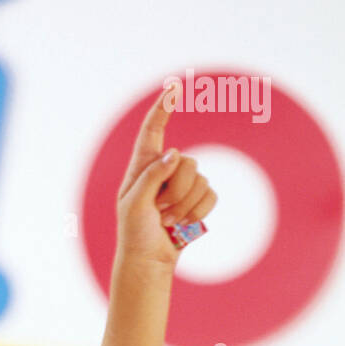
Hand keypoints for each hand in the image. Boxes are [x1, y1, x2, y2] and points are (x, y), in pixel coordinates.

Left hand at [115, 86, 217, 266]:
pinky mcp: (198, 200)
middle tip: (159, 211)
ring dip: (184, 206)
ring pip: (200, 180)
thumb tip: (175, 154)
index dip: (164, 107)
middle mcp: (164, 170)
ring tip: (167, 220)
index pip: (154, 129)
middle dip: (176, 191)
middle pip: (187, 162)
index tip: (174, 86)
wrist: (149, 260)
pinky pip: (211, 195)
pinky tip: (182, 224)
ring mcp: (183, 185)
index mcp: (143, 166)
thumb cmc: (134, 233)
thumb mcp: (134, 204)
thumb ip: (151, 176)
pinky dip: (197, 213)